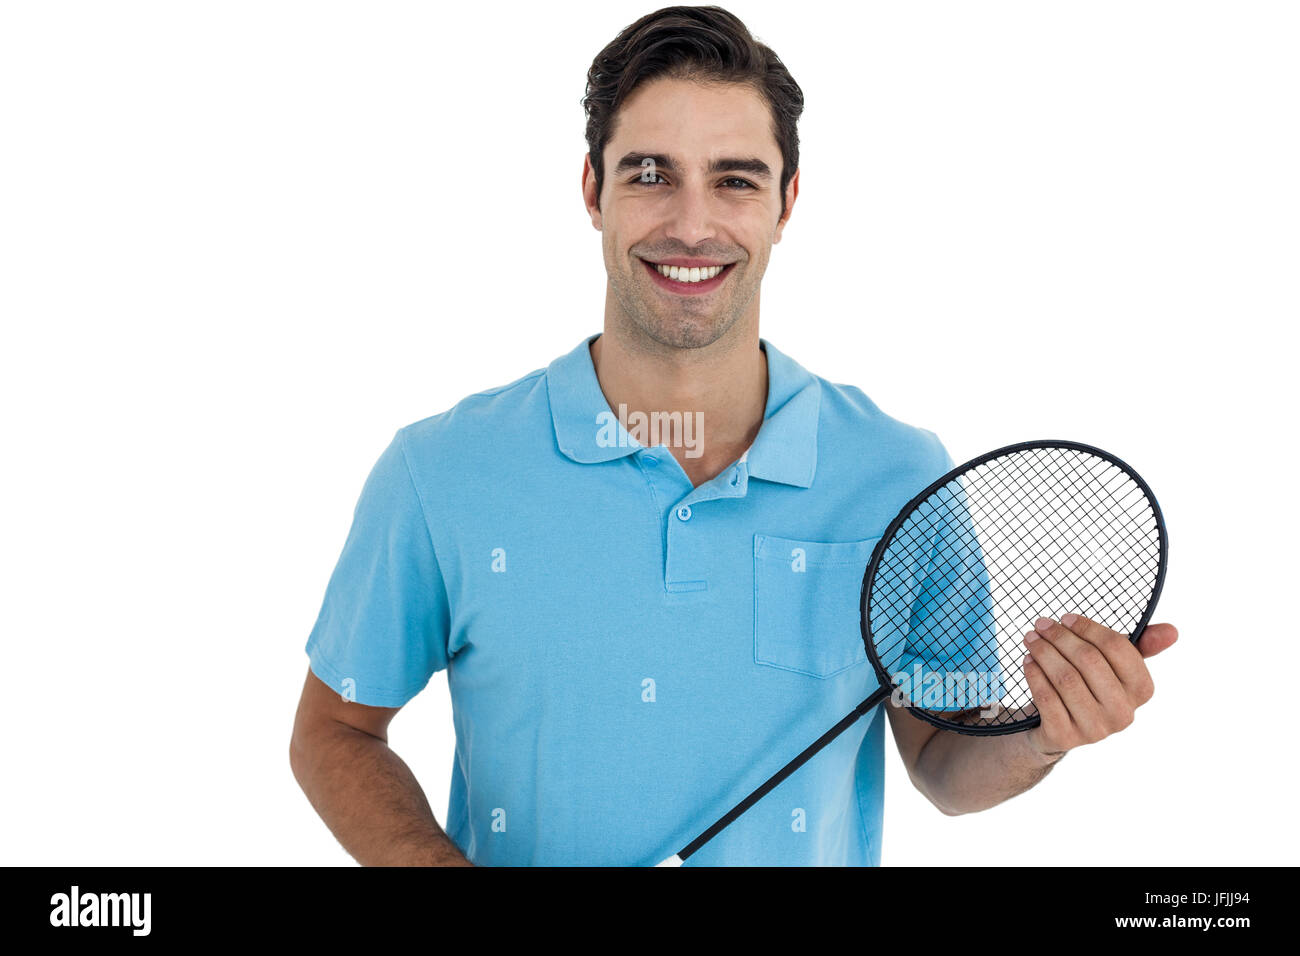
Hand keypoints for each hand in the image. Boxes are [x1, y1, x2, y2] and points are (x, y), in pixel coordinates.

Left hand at [1022, 613, 1177, 760]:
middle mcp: (1123, 713)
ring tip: (1031, 639)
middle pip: (1089, 661)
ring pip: (1066, 678)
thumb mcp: (1115, 667)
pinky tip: (1028, 661)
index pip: (1119, 648)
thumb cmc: (1090, 687)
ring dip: (1044, 653)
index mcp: (1141, 690)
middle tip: (1041, 624)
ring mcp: (1095, 728)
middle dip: (1060, 637)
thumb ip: (1141, 646)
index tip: (1066, 618)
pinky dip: (1034, 674)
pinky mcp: (1066, 737)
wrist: (1060, 728)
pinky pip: (1046, 697)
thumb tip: (1172, 630)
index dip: (1089, 628)